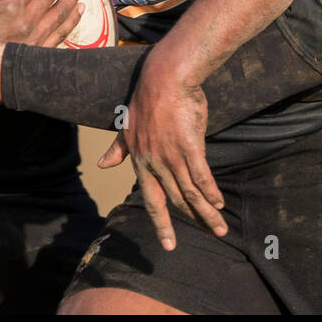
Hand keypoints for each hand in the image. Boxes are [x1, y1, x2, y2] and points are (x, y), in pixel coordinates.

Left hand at [98, 65, 225, 250]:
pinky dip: (211, 192)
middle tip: (210, 235)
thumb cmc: (148, 99)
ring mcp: (172, 157)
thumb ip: (118, 149)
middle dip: (193, 221)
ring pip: (191, 193)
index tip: (169, 243)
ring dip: (206, 213)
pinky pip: (202, 176)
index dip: (161, 223)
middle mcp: (155, 164)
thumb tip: (101, 165)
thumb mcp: (127, 126)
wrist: (164, 78)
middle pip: (175, 201)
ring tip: (220, 229)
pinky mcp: (190, 147)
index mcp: (140, 161)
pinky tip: (219, 204)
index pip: (151, 200)